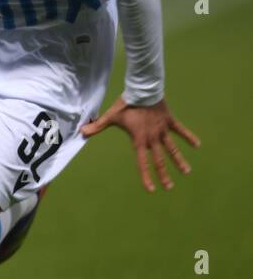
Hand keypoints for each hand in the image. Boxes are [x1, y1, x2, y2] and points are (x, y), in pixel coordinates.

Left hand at [80, 96, 199, 192]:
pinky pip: (181, 130)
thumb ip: (97, 126)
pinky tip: (198, 145)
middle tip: (169, 187)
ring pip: (172, 149)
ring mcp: (162, 130)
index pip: (143, 162)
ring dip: (179, 160)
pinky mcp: (169, 121)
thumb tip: (81, 132)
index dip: (146, 176)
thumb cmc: (126, 104)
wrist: (143, 89)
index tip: (151, 189)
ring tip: (187, 172)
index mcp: (140, 140)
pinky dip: (188, 136)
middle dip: (164, 175)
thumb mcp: (111, 117)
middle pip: (159, 160)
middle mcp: (153, 138)